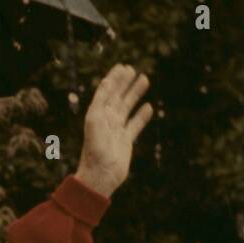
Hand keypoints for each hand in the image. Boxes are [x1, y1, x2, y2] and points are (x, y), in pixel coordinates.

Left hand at [74, 64, 152, 196]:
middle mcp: (107, 120)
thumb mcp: (94, 122)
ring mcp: (116, 130)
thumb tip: (107, 81)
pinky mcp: (125, 141)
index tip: (122, 66)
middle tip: (132, 69)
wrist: (100, 176)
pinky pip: (135, 125)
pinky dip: (142, 115)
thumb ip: (100, 102)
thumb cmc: (94, 151)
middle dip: (124, 83)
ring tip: (145, 79)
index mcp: (97, 115)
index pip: (106, 92)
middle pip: (117, 96)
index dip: (113, 79)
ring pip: (128, 107)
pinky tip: (149, 107)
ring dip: (135, 94)